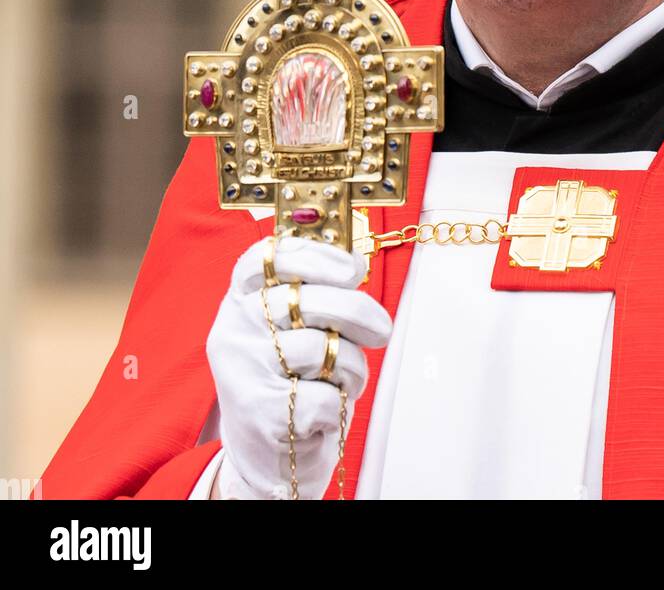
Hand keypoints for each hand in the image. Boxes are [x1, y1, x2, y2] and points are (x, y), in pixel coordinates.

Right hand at [205, 234, 391, 498]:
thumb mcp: (287, 331)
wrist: (266, 458)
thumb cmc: (288, 382)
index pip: (267, 257)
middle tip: (381, 328)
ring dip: (351, 365)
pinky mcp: (262, 413)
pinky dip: (341, 398)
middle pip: (304, 299)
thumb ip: (310, 294)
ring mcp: (244, 371)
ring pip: (320, 347)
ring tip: (347, 378)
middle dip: (356, 310)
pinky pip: (325, 393)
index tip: (352, 267)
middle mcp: (233, 331)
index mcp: (238, 302)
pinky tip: (331, 405)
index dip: (315, 255)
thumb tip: (354, 263)